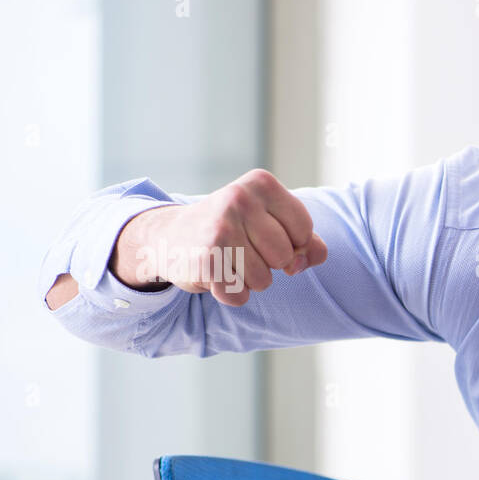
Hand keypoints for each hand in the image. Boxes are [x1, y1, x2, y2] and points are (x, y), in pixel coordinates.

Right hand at [110, 168, 327, 305]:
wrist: (169, 237)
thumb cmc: (232, 230)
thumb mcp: (271, 224)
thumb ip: (306, 241)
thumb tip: (309, 259)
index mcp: (261, 183)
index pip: (303, 230)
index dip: (291, 243)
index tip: (264, 234)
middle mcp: (239, 199)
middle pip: (285, 257)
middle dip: (268, 263)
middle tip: (240, 247)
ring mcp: (220, 227)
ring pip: (264, 280)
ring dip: (247, 280)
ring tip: (226, 259)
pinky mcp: (205, 257)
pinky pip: (238, 296)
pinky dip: (229, 294)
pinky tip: (213, 272)